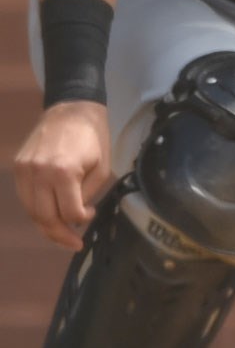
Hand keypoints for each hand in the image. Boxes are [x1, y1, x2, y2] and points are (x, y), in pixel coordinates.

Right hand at [14, 101, 111, 250]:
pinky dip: (37, 208)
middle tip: (73, 242)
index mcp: (63, 172)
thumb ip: (88, 194)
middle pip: (44, 217)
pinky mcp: (18, 167)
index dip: (80, 220)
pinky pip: (25, 197)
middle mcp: (38, 173)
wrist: (71, 108)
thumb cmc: (93, 137)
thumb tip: (76, 215)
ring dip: (46, 225)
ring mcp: (24, 171)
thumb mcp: (102, 167)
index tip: (90, 215)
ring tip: (62, 231)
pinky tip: (51, 211)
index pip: (67, 212)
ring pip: (31, 211)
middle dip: (59, 234)